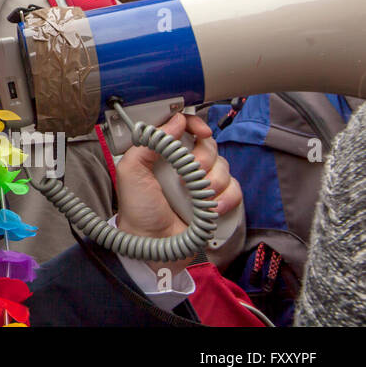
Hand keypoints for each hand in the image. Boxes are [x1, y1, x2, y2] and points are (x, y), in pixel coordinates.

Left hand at [115, 113, 241, 275]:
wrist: (153, 245)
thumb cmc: (138, 209)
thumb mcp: (130, 170)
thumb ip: (148, 142)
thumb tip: (175, 120)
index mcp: (163, 153)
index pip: (186, 127)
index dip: (195, 124)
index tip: (200, 131)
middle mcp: (184, 165)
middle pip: (209, 145)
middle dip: (203, 157)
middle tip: (190, 171)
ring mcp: (201, 183)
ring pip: (224, 166)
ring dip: (213, 181)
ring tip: (196, 197)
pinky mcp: (216, 200)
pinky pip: (235, 190)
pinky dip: (226, 198)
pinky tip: (211, 208)